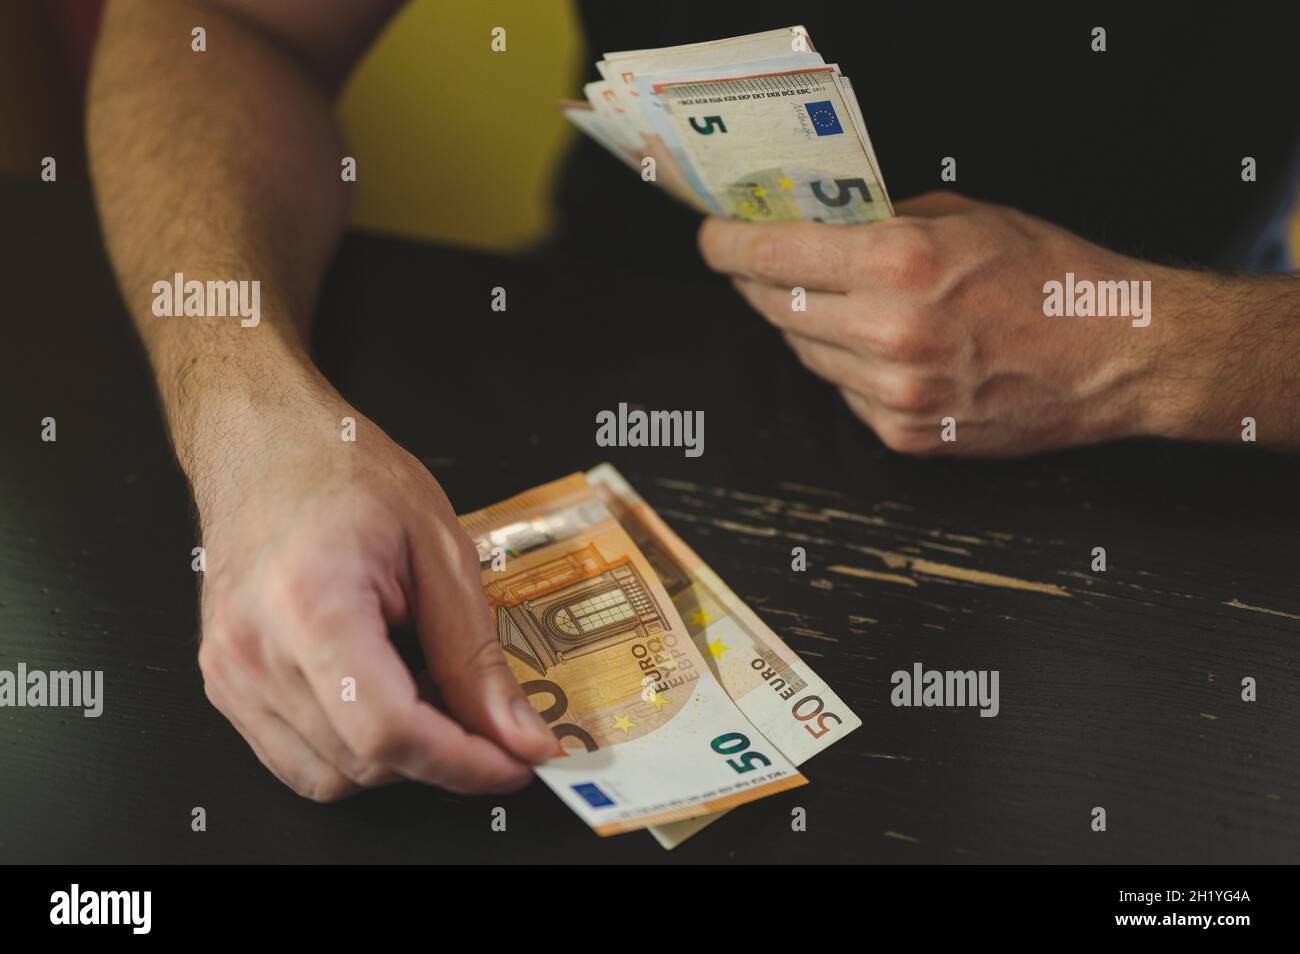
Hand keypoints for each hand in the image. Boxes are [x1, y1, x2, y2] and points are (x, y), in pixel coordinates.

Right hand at [188, 376, 556, 800]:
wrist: (264, 442)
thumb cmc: (346, 472)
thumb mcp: (440, 549)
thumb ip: (476, 654)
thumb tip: (518, 734)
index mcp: (312, 605)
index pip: (389, 732)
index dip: (463, 762)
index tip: (516, 761)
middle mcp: (255, 651)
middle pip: (363, 761)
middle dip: (442, 758)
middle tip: (489, 718)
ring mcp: (230, 673)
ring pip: (330, 776)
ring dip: (397, 758)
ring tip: (429, 690)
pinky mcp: (223, 684)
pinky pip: (295, 759)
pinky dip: (351, 751)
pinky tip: (383, 695)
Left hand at [699, 192, 1215, 455]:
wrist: (1115, 356)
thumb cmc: (1051, 279)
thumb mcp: (965, 216)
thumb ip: (883, 221)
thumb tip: (820, 222)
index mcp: (900, 266)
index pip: (774, 257)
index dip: (729, 247)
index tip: (712, 239)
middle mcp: (889, 334)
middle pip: (778, 308)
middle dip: (758, 283)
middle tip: (754, 264)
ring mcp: (894, 393)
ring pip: (806, 354)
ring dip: (804, 325)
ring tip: (832, 302)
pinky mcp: (905, 435)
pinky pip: (844, 394)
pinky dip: (847, 368)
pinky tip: (878, 348)